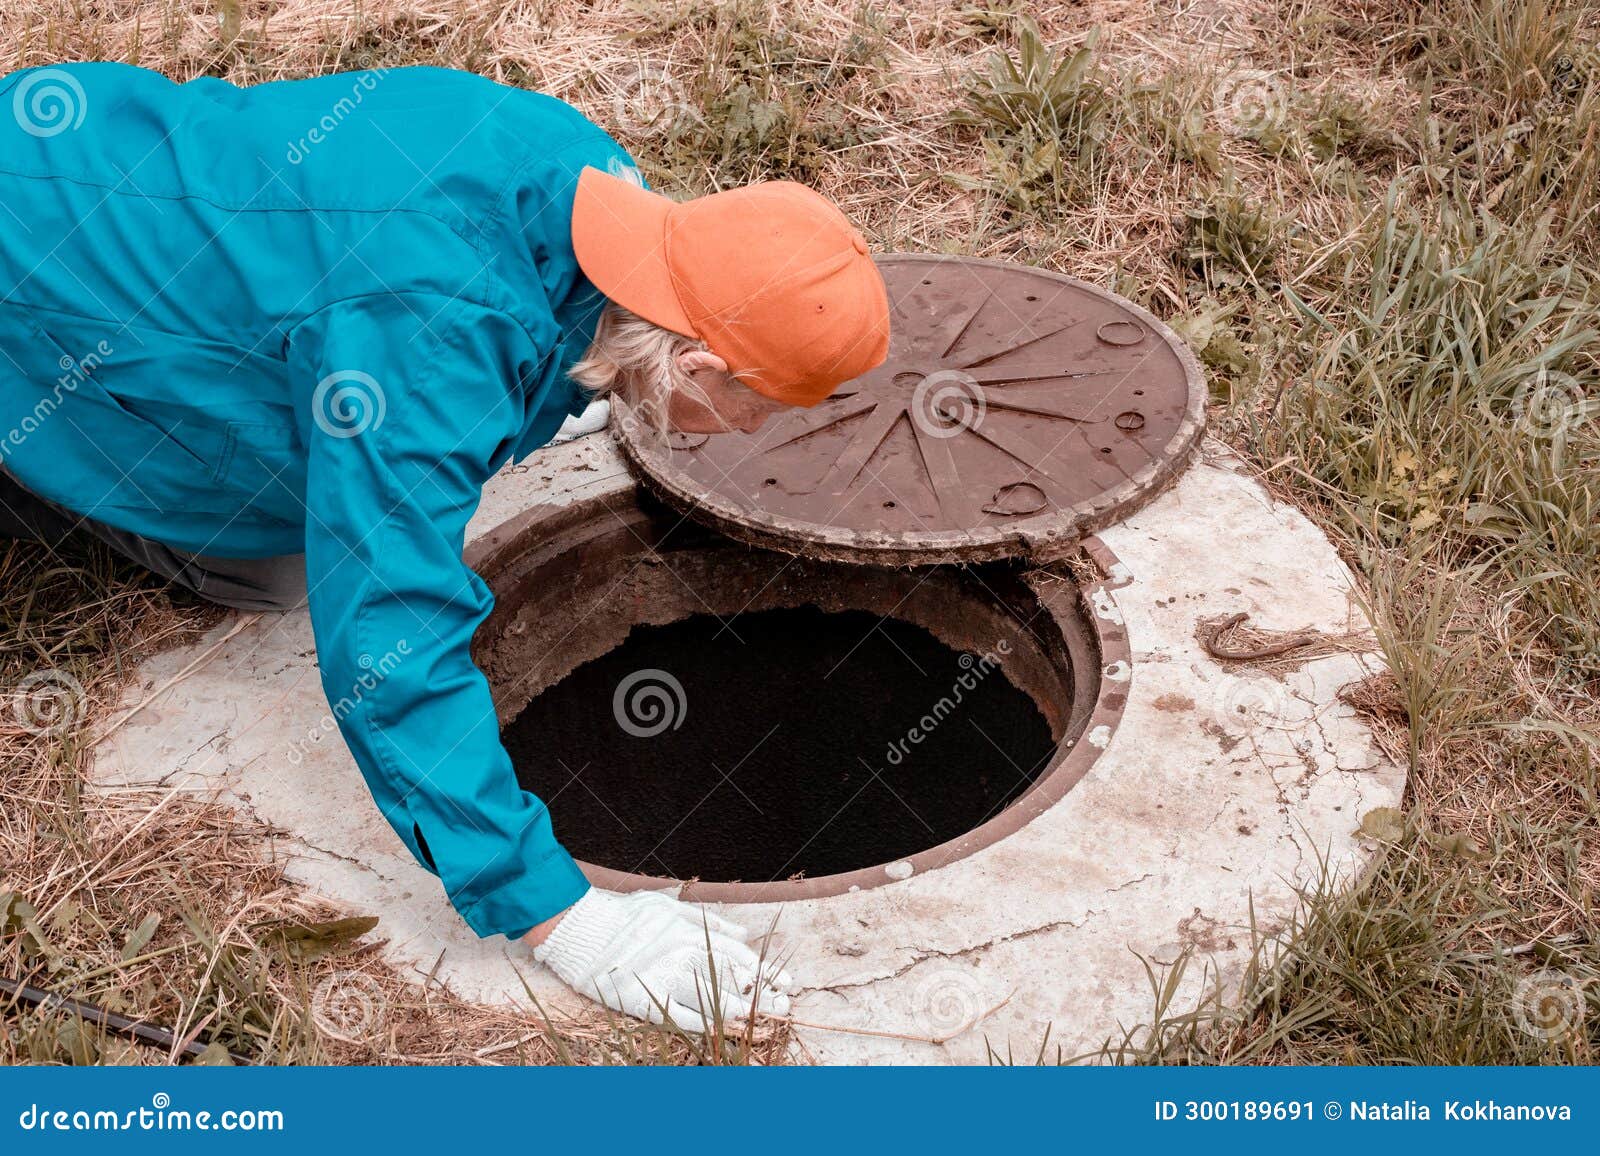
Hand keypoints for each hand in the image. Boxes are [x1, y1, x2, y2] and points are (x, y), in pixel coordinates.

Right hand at [529, 889, 793, 1031]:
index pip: (737, 953)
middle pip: (731, 977)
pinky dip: (706, 1022)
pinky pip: (681, 1013)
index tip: (786, 981)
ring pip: (712, 997)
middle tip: (785, 1006)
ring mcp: (664, 976)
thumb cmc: (625, 914)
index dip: (764, 969)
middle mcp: (681, 952)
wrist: (581, 929)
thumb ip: (708, 920)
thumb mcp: (669, 907)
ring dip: (741, 1009)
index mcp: (689, 930)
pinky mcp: (643, 998)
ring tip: (764, 1019)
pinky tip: (726, 1029)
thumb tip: (743, 933)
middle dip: (762, 993)